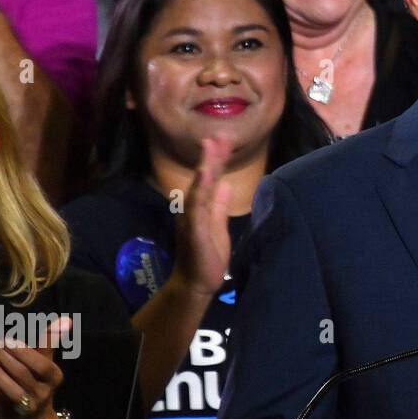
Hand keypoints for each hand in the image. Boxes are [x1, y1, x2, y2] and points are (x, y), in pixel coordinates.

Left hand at [0, 316, 70, 418]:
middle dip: (5, 356)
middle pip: (23, 374)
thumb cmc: (37, 386)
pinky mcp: (8, 417)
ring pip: (12, 390)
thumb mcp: (45, 366)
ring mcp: (26, 408)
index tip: (8, 339)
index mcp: (54, 378)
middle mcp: (43, 394)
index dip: (25, 352)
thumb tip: (66, 319)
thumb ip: (49, 342)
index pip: (42, 364)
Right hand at [171, 136, 234, 298]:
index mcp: (201, 208)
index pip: (209, 179)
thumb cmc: (206, 256)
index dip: (215, 159)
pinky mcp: (195, 231)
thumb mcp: (218, 226)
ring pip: (198, 189)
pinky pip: (197, 208)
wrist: (196, 283)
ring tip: (211, 147)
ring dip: (205, 167)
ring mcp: (191, 219)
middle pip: (203, 179)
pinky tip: (205, 177)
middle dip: (211, 157)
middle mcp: (192, 209)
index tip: (223, 140)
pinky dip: (200, 191)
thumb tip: (225, 185)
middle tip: (220, 135)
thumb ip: (220, 206)